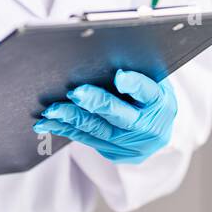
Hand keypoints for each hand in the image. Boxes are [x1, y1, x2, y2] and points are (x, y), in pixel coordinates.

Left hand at [33, 69, 176, 163]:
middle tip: (74, 93)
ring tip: (51, 110)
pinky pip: (87, 139)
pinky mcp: (116, 154)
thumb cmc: (150, 95)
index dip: (134, 84)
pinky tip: (50, 122)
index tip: (119, 76)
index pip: (148, 91)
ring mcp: (132, 145)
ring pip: (97, 130)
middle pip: (119, 115)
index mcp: (161, 102)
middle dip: (95, 103)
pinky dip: (67, 129)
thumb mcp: (152, 81)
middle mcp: (149, 128)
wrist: (158, 129)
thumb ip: (133, 73)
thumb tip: (101, 57)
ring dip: (71, 119)